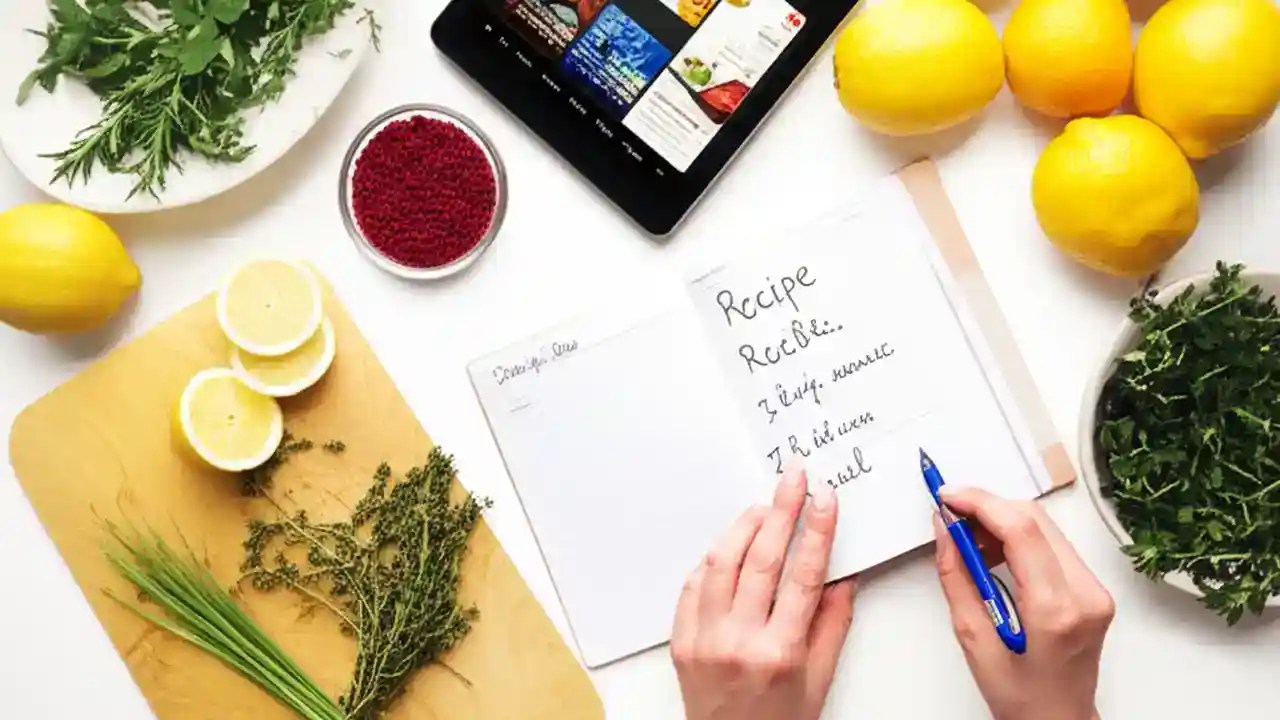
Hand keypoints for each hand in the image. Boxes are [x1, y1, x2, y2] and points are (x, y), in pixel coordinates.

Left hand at [672, 465, 857, 719]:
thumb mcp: (818, 681)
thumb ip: (832, 624)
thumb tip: (843, 572)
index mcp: (780, 653)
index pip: (803, 575)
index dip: (817, 530)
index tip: (825, 497)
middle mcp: (738, 642)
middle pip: (761, 558)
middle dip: (781, 510)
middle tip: (793, 478)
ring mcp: (703, 639)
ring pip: (720, 562)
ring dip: (743, 526)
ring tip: (764, 507)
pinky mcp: (679, 640)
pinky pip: (693, 585)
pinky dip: (713, 559)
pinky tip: (731, 545)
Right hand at [934, 487, 1113, 719]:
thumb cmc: (1020, 697)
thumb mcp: (973, 641)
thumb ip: (957, 579)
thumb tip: (946, 531)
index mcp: (1055, 612)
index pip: (1021, 531)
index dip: (981, 503)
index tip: (948, 497)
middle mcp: (1085, 595)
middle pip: (1035, 520)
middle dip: (988, 509)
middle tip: (952, 519)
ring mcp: (1095, 591)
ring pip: (1045, 527)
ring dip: (1002, 523)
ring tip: (970, 547)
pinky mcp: (1094, 589)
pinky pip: (1054, 544)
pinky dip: (1019, 539)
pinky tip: (995, 556)